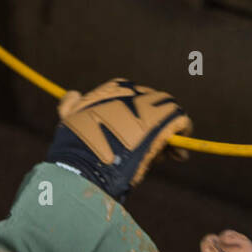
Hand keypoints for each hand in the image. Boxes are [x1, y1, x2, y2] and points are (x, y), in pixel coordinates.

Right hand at [46, 78, 190, 200]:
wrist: (86, 162)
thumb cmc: (77, 146)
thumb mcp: (68, 121)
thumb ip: (70, 105)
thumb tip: (74, 94)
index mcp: (114, 89)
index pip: (135, 98)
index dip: (137, 117)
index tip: (134, 136)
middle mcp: (134, 91)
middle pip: (153, 106)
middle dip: (154, 126)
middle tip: (153, 151)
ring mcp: (150, 103)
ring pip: (168, 114)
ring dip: (167, 135)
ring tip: (163, 156)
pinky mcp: (165, 117)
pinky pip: (182, 121)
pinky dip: (183, 136)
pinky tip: (179, 154)